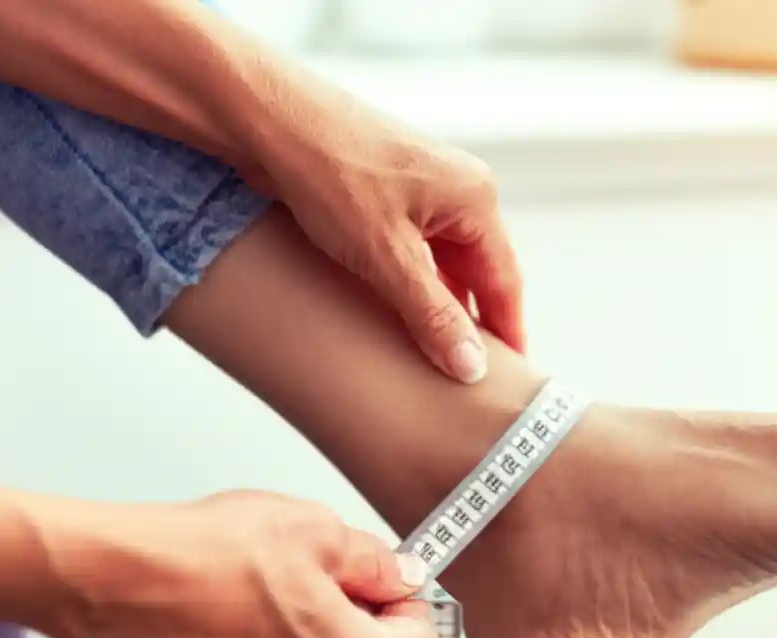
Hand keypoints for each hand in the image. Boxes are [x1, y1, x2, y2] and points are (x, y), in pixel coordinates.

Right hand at [24, 490, 435, 637]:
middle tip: (318, 564)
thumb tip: (401, 574)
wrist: (130, 580)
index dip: (406, 597)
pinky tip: (245, 599)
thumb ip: (377, 561)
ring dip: (312, 623)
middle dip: (355, 609)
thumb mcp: (321, 531)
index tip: (385, 572)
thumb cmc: (212, 558)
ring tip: (272, 578)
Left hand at [247, 73, 525, 383]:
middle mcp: (454, 191)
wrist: (265, 119)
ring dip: (435, 307)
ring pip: (440, 264)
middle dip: (472, 324)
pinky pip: (410, 250)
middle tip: (466, 379)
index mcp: (473, 198)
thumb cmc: (329, 170)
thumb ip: (432, 314)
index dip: (507, 333)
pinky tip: (393, 316)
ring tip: (429, 359)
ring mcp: (418, 190)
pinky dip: (407, 285)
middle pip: (477, 273)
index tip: (511, 379)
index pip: (505, 281)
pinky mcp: (383, 195)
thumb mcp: (386, 255)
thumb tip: (471, 367)